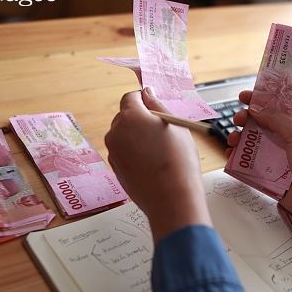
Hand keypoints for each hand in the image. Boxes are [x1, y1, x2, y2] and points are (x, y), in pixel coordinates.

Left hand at [105, 87, 211, 242]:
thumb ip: (157, 105)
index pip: (130, 97)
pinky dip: (134, 153)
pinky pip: (123, 152)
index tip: (154, 106)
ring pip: (124, 136)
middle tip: (161, 131)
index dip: (143, 99)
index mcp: (130, 117)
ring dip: (137, 137)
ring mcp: (113, 152)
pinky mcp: (115, 168)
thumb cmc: (178, 161)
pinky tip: (151, 164)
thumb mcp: (174, 124)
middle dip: (140, 119)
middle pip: (125, 116)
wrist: (171, 198)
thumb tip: (147, 93)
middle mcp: (116, 132)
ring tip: (158, 152)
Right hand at [227, 90, 291, 251]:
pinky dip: (240, 160)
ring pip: (255, 145)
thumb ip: (277, 119)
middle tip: (238, 119)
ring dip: (241, 139)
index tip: (244, 96)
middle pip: (263, 125)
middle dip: (247, 120)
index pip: (280, 107)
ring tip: (233, 139)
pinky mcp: (272, 176)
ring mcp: (280, 159)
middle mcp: (290, 141)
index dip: (262, 100)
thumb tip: (257, 109)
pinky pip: (251, 165)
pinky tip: (232, 156)